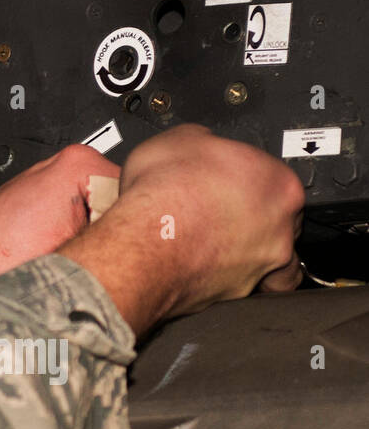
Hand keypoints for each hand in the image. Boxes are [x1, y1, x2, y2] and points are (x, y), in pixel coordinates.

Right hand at [59, 124, 304, 335]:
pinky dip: (240, 279)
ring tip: (216, 241)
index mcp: (277, 179)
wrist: (147, 237)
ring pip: (271, 252)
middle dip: (249, 212)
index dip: (239, 174)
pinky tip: (222, 269)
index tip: (220, 178)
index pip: (268, 173)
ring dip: (249, 247)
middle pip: (275, 213)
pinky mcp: (242, 290)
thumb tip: (203, 146)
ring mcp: (265, 259)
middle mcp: (281, 221)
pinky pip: (248, 285)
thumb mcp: (179, 138)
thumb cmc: (163, 191)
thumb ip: (205, 144)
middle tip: (215, 209)